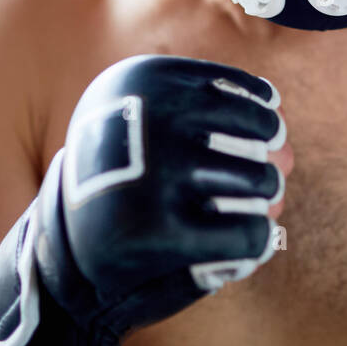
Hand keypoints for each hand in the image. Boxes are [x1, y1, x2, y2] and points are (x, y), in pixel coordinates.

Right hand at [0, 54, 286, 345]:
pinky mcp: (161, 232)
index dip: (259, 119)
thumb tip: (287, 143)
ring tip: (241, 213)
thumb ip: (220, 124)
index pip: (236, 91)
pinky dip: (255, 241)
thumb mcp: (150, 132)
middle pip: (259, 135)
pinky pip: (251, 232)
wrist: (59, 265)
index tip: (260, 139)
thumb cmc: (123, 190)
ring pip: (261, 181)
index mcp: (139, 79)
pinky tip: (238, 245)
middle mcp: (146, 117)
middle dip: (267, 166)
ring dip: (263, 202)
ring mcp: (154, 173)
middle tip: (256, 186)